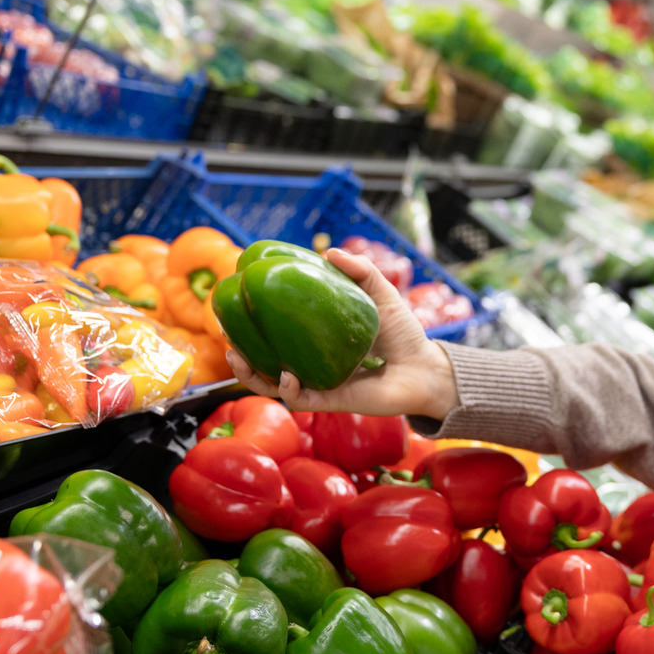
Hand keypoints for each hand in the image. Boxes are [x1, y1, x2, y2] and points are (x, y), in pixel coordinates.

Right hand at [227, 249, 456, 418]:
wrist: (426, 368)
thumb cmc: (405, 334)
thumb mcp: (382, 295)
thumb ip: (361, 272)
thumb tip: (330, 253)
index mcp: (318, 340)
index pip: (279, 335)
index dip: (255, 325)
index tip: (238, 306)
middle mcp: (314, 364)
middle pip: (266, 364)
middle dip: (241, 356)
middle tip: (227, 337)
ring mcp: (320, 383)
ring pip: (274, 386)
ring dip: (252, 376)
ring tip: (238, 358)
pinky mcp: (332, 400)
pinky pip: (301, 400)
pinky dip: (289, 390)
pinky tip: (286, 376)